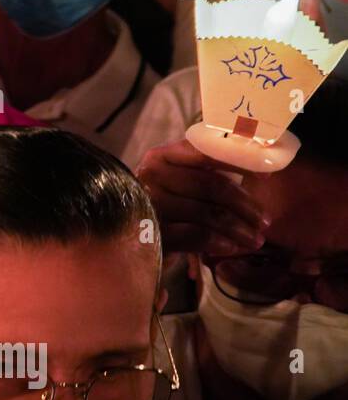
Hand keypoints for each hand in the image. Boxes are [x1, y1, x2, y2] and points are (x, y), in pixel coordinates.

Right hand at [136, 139, 269, 256]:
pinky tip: (232, 247)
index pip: (207, 152)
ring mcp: (151, 204)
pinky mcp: (153, 232)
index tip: (269, 175)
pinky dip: (220, 242)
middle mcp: (152, 175)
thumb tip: (262, 162)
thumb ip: (209, 169)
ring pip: (208, 213)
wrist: (131, 232)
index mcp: (162, 155)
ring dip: (239, 228)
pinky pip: (197, 235)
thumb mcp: (181, 178)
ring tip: (255, 239)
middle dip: (246, 205)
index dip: (242, 162)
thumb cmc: (168, 202)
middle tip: (265, 221)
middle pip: (212, 186)